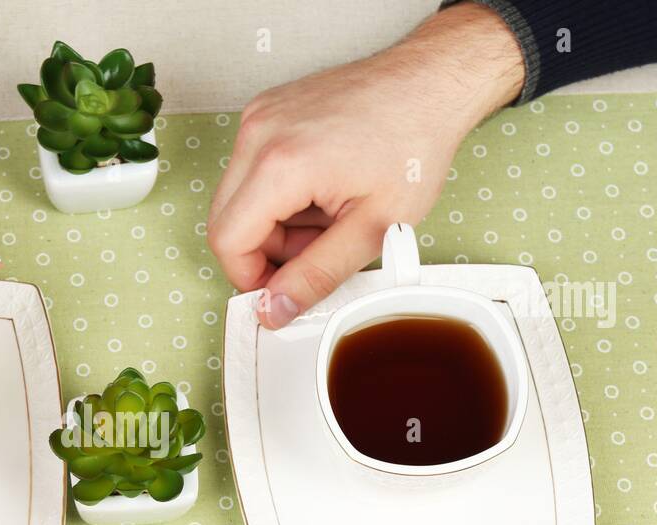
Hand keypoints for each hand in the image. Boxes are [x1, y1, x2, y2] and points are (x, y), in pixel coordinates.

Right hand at [207, 2, 524, 327]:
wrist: (431, 83)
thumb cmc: (414, 144)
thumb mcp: (373, 229)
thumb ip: (316, 276)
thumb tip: (274, 309)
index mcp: (280, 164)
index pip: (227, 241)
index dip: (251, 277)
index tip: (283, 289)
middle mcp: (259, 133)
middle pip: (225, 221)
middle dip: (264, 251)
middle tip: (315, 251)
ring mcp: (259, 117)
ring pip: (237, 199)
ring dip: (274, 223)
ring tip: (327, 216)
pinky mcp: (266, 111)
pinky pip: (250, 171)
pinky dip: (278, 194)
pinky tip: (321, 190)